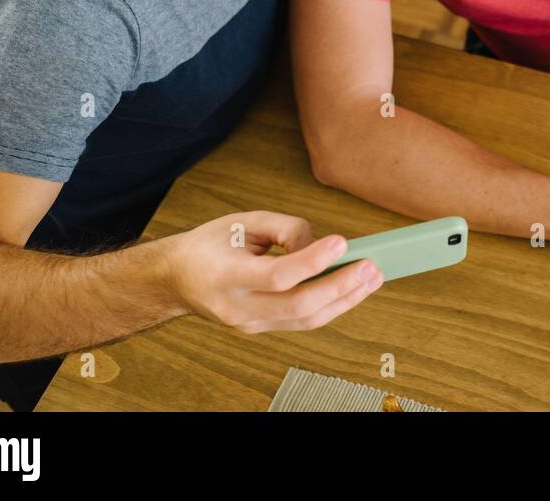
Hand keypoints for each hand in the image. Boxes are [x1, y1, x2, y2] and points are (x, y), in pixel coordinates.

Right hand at [165, 210, 382, 332]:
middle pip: (298, 306)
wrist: (177, 279)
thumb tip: (321, 244)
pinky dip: (331, 306)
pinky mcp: (259, 329)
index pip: (276, 276)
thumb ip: (284, 228)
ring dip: (345, 300)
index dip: (312, 261)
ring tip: (372, 279)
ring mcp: (249, 323)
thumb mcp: (241, 221)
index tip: (342, 242)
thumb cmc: (210, 245)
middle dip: (340, 286)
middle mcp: (237, 306)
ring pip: (306, 320)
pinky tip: (352, 290)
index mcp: (225, 275)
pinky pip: (301, 322)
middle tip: (369, 266)